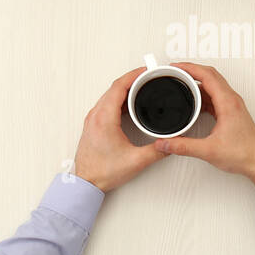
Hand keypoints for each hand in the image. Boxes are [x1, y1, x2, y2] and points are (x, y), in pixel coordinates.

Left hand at [73, 69, 166, 191]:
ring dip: (124, 90)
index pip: (119, 87)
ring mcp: (92, 120)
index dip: (134, 75)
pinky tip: (128, 105)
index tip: (146, 71)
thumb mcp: (136, 161)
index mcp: (104, 119)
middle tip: (147, 78)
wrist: (85, 183)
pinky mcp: (93, 125)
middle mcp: (96, 116)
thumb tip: (169, 142)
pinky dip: (118, 100)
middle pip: (114, 88)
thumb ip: (157, 151)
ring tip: (141, 88)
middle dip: (132, 80)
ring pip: (109, 96)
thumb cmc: (102, 172)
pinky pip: (105, 104)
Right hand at [152, 63, 254, 185]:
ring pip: (213, 86)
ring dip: (197, 83)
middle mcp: (232, 100)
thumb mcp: (208, 151)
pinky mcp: (232, 112)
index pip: (207, 75)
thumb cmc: (244, 154)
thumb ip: (183, 147)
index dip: (189, 68)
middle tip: (175, 72)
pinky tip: (193, 103)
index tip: (175, 67)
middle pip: (210, 75)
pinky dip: (202, 95)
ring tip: (181, 85)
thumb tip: (165, 143)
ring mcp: (233, 105)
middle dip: (191, 71)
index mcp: (228, 103)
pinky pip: (215, 96)